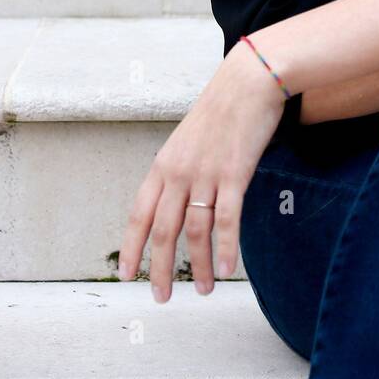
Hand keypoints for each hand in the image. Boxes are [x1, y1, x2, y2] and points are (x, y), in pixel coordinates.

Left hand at [117, 39, 290, 301]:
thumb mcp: (190, 139)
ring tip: (202, 290)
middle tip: (161, 297)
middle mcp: (179, 172)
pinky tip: (226, 269)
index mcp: (164, 164)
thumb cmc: (224, 108)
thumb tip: (183, 198)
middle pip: (163, 230)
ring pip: (195, 231)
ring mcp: (206, 174)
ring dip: (198, 266)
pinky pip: (227, 219)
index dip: (132, 247)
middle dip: (160, 268)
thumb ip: (182, 169)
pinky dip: (225, 248)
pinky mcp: (234, 173)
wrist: (249, 80)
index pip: (139, 214)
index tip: (129, 275)